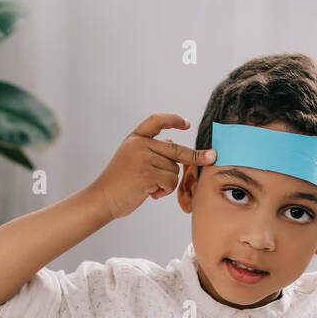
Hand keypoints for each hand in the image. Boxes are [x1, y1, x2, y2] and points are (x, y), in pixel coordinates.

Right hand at [90, 112, 216, 219]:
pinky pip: (170, 182)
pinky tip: (151, 194)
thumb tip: (173, 141)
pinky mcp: (147, 173)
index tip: (187, 123)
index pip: (156, 121)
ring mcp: (143, 158)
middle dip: (197, 156)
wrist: (103, 198)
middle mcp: (140, 144)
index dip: (173, 120)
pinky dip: (165, 191)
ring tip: (151, 188)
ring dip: (168, 183)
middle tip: (213, 156)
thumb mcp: (133, 159)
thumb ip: (152, 150)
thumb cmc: (120, 182)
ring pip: (174, 170)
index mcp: (135, 138)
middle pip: (176, 150)